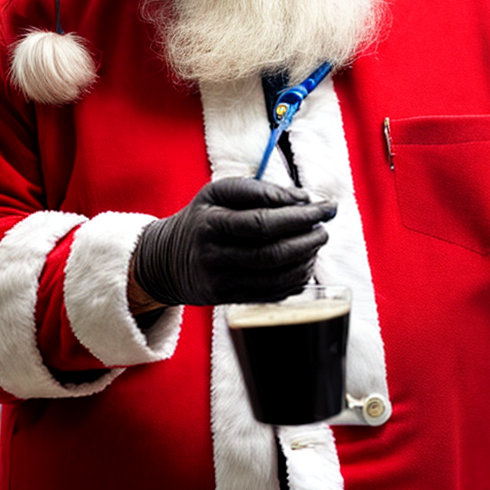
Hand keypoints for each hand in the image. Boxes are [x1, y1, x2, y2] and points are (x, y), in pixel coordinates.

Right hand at [132, 178, 335, 306]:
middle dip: (309, 239)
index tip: (324, 206)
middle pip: (274, 253)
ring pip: (277, 277)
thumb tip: (303, 199)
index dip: (300, 215)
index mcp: (211, 223)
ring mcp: (222, 282)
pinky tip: (304, 263)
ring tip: (316, 243)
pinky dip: (296, 279)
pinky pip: (273, 293)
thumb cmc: (203, 218)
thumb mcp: (218, 192)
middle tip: (324, 228)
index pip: (263, 222)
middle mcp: (215, 256)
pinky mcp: (230, 299)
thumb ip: (259, 190)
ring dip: (307, 260)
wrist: (166, 261)